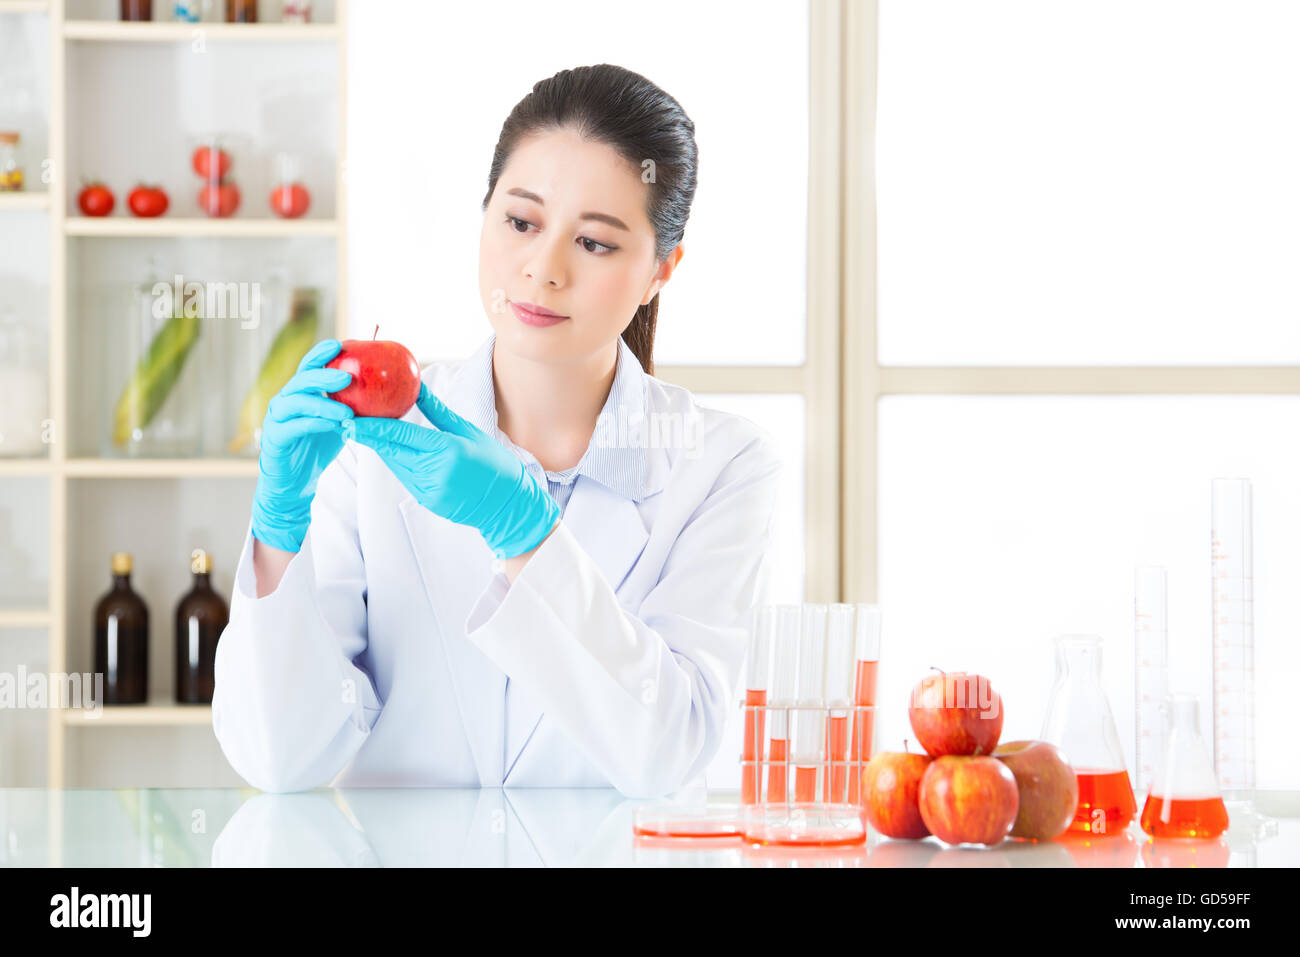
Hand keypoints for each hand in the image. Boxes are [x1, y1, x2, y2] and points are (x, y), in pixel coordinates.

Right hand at [249, 338, 354, 552]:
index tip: (340, 345)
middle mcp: (285, 400)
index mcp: (300, 392)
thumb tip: (389, 390)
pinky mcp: (275, 438)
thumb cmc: (319, 446)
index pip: (309, 367)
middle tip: (348, 377)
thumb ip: (354, 405)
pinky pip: (295, 427)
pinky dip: (314, 424)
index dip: (321, 354)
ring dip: (322, 404)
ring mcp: (277, 418)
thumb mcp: (340, 422)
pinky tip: (333, 425)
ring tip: (347, 411)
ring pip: (296, 402)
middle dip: (323, 375)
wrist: (295, 482)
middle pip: (302, 380)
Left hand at [348, 381, 559, 558]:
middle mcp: (435, 473)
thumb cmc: (494, 464)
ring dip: (380, 448)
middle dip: (367, 436)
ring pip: (395, 464)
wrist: (508, 505)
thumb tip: (417, 389)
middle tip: (345, 419)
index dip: (373, 428)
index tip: (350, 417)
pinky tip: (387, 449)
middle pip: (391, 451)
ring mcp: (429, 490)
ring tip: (360, 429)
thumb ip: (438, 413)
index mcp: (448, 452)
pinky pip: (405, 477)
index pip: (401, 437)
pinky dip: (396, 461)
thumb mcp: (469, 432)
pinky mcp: (427, 501)